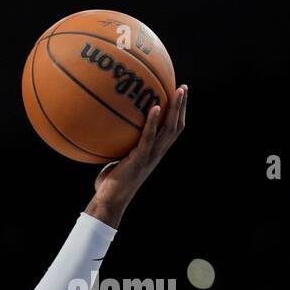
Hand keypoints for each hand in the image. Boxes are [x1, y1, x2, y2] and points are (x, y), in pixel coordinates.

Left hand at [87, 84, 187, 226]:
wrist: (109, 202)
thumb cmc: (109, 184)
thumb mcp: (116, 161)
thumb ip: (118, 147)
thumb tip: (107, 130)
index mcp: (154, 153)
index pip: (171, 130)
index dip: (177, 114)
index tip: (178, 96)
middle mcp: (156, 154)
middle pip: (176, 126)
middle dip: (182, 106)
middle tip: (183, 87)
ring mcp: (150, 157)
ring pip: (169, 129)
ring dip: (176, 109)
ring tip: (178, 91)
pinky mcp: (140, 160)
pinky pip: (149, 138)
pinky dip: (152, 122)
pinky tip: (155, 107)